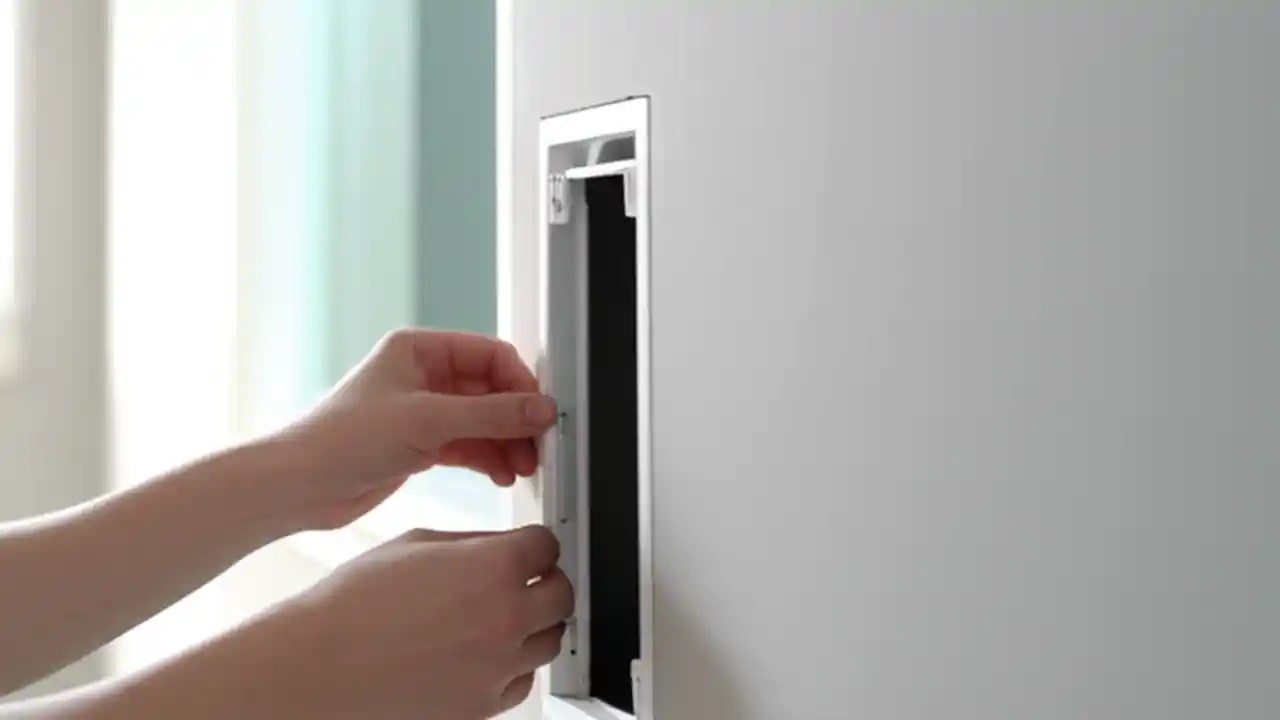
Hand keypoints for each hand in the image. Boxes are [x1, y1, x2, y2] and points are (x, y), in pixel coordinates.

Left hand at [278, 329, 556, 529]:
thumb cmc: (340, 440)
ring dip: (506, 443)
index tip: (541, 411)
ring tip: (522, 468)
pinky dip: (488, 460)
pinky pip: (469, 446)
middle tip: (537, 446)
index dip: (520, 383)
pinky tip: (502, 475)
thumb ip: (490, 415)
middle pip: (491, 390)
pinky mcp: (420, 446)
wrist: (299, 487)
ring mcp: (422, 412)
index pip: (490, 355)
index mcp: (418, 350)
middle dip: (516, 419)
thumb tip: (540, 409)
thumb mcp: (426, 421)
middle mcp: (422, 377)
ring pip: (483, 422)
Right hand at [297, 526, 571, 718]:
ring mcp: (497, 668)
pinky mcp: (483, 707)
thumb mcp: (416, 545)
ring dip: (534, 625)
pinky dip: (512, 666)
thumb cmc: (353, 607)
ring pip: (549, 642)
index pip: (547, 546)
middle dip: (545, 582)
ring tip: (501, 618)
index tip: (527, 547)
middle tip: (526, 580)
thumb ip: (473, 545)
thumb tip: (502, 547)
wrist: (318, 670)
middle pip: (562, 595)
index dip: (534, 543)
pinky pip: (521, 682)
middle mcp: (505, 619)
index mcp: (493, 569)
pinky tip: (484, 653)